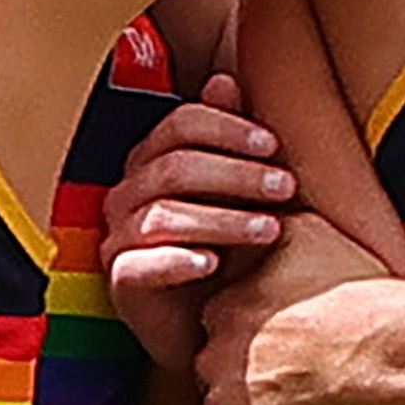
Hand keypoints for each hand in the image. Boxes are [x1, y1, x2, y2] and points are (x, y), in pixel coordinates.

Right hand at [100, 78, 296, 378]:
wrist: (207, 325)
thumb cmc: (226, 251)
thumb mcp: (236, 194)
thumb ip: (230, 140)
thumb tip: (226, 80)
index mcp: (151, 161)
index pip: (180, 124)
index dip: (227, 129)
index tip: (275, 145)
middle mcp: (127, 193)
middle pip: (174, 167)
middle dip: (236, 174)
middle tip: (286, 188)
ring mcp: (118, 237)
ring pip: (163, 215)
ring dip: (223, 219)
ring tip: (271, 230)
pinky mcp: (120, 282)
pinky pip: (139, 264)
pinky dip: (177, 260)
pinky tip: (213, 264)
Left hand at [197, 212, 401, 404]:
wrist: (381, 348)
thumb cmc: (357, 292)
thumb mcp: (312, 235)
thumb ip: (276, 226)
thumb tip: (266, 215)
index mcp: (226, 307)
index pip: (215, 328)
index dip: (243, 339)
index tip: (272, 347)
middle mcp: (215, 353)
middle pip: (210, 373)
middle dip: (236, 380)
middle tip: (280, 384)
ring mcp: (224, 400)